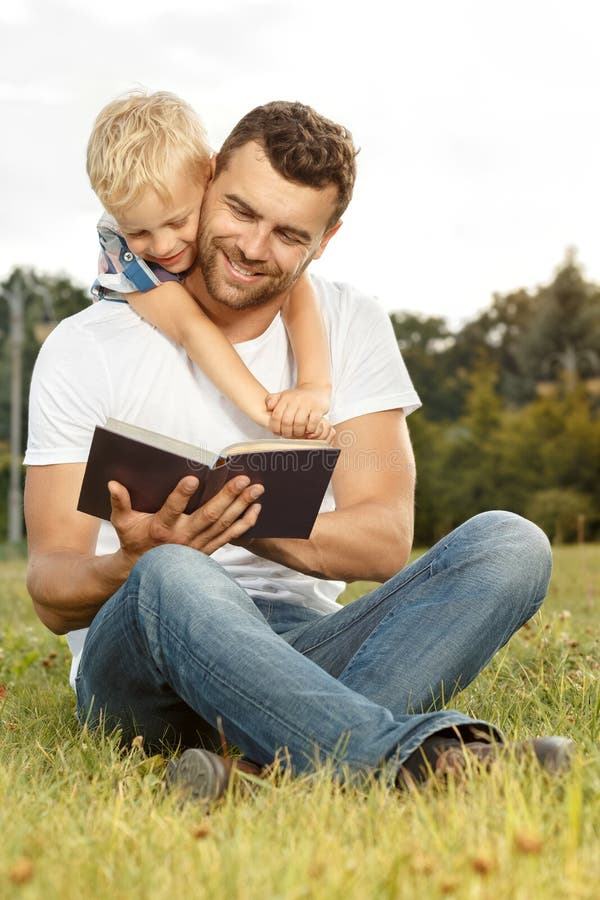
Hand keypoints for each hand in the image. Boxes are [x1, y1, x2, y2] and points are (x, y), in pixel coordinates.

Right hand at [108, 474, 263, 564]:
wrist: (145, 571)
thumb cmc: (134, 541)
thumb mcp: (122, 523)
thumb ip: (119, 503)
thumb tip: (113, 484)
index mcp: (161, 528)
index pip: (172, 510)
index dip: (181, 495)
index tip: (193, 478)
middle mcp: (182, 538)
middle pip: (208, 516)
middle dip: (227, 497)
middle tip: (243, 479)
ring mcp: (198, 545)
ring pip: (224, 524)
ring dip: (241, 506)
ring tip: (257, 489)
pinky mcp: (209, 549)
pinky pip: (230, 536)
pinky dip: (245, 523)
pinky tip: (256, 508)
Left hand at [265, 384, 334, 442]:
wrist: (316, 389)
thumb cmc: (297, 396)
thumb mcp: (283, 395)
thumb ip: (272, 400)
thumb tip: (268, 407)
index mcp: (285, 397)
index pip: (276, 416)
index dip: (276, 427)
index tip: (278, 433)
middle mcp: (296, 400)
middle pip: (287, 421)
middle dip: (287, 432)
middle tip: (288, 435)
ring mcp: (308, 404)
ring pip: (299, 423)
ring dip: (298, 432)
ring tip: (298, 434)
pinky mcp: (318, 408)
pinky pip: (312, 422)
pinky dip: (309, 429)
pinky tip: (308, 430)